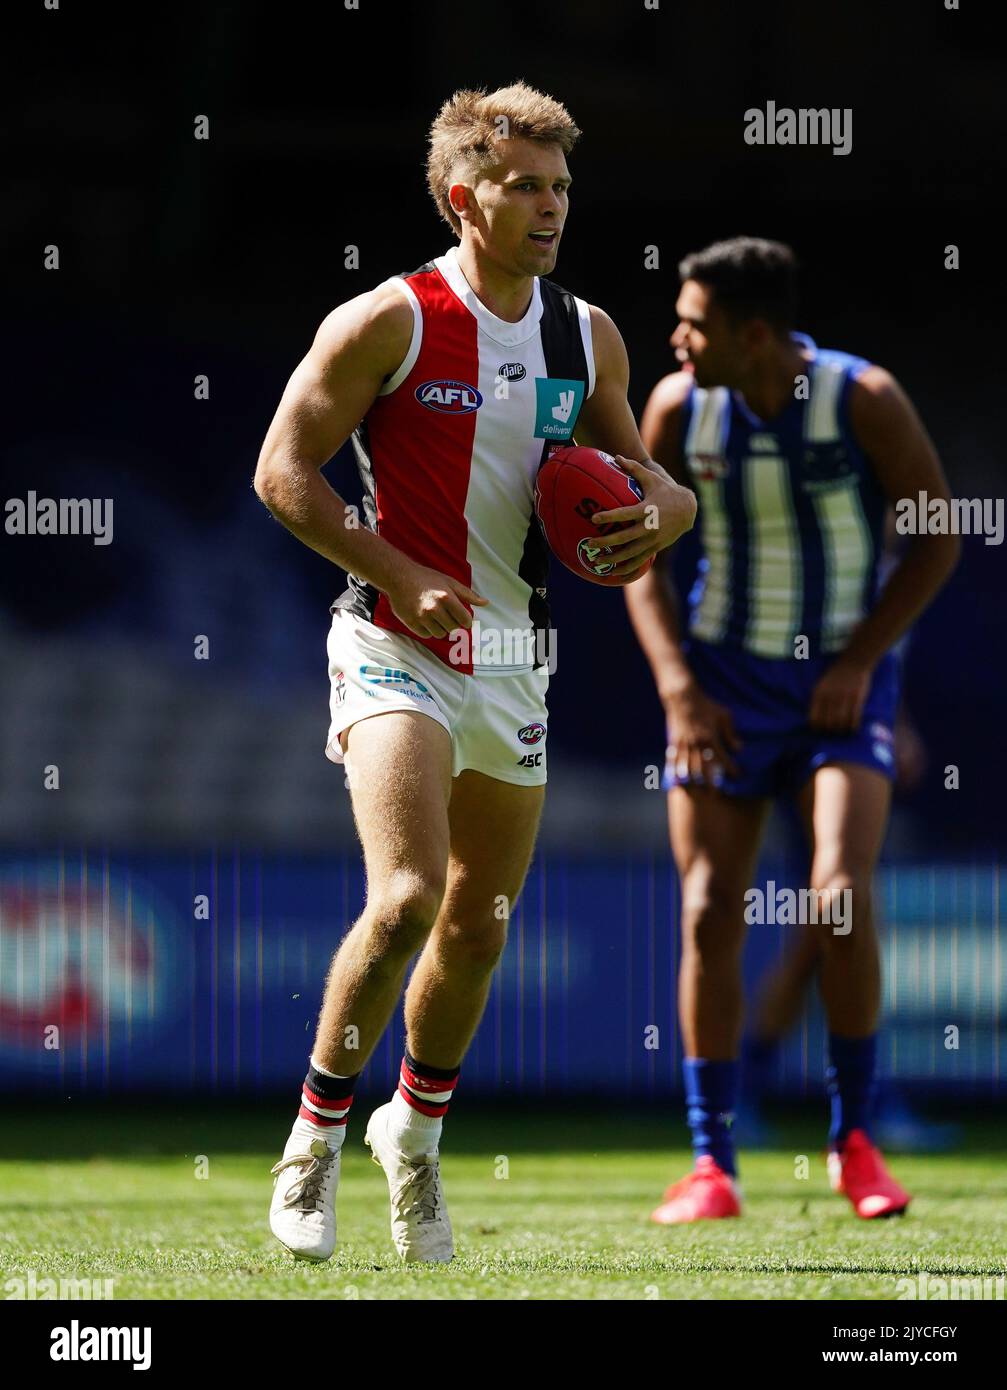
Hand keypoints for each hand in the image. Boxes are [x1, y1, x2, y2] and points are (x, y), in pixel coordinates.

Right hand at [385, 562, 487, 639]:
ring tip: (436, 617)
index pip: (465, 620)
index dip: (466, 621)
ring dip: (441, 628)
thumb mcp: (449, 582)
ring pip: (440, 634)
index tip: (463, 619)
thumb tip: (485, 603)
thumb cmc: (426, 578)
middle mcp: (434, 609)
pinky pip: (426, 635)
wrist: (398, 577)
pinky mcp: (411, 623)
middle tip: (447, 615)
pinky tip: (426, 619)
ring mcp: (422, 617)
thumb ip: (468, 595)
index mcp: (446, 597)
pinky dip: (428, 630)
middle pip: (453, 628)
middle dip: (453, 623)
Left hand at [590, 455, 697, 577]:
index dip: (609, 516)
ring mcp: (653, 540)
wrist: (688, 509)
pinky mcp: (656, 548)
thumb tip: (617, 456)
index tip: (594, 518)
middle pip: (624, 538)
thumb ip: (634, 468)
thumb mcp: (652, 478)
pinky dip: (627, 568)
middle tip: (589, 544)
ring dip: (613, 559)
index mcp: (646, 509)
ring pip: (631, 553)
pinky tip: (614, 572)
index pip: (624, 514)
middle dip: (605, 543)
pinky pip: (640, 561)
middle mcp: (649, 527)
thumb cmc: (666, 491)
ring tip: (596, 561)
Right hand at [664, 683, 742, 783]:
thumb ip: (731, 733)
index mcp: (710, 737)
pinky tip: (677, 782)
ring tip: (696, 793)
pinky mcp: (674, 743)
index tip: (737, 776)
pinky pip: (674, 761)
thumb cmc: (707, 705)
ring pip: (687, 768)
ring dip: (692, 782)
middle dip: (709, 783)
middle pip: (703, 769)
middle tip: (715, 795)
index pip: (723, 758)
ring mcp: (684, 744)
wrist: (683, 697)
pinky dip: (675, 772)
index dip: (731, 769)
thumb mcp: (724, 715)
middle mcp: (696, 743)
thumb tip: (739, 749)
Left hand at [808, 656, 872, 731]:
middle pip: (828, 723)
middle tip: (833, 733)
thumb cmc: (836, 675)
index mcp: (818, 693)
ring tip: (843, 732)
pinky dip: (853, 726)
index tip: (821, 731)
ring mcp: (844, 697)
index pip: (814, 718)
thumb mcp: (821, 684)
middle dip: (830, 731)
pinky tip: (853, 728)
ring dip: (842, 730)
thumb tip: (816, 720)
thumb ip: (818, 700)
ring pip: (841, 722)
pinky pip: (854, 717)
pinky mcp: (857, 697)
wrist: (853, 662)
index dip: (817, 728)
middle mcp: (830, 696)